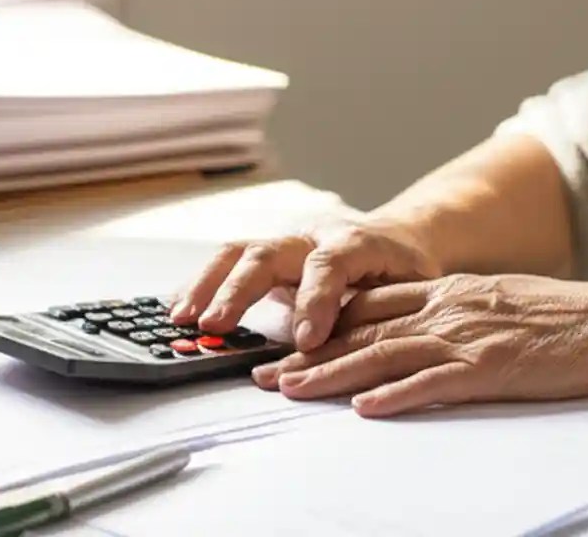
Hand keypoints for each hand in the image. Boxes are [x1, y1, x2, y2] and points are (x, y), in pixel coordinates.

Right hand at [171, 213, 442, 350]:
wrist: (396, 239)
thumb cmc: (403, 272)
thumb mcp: (409, 292)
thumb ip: (378, 315)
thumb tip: (347, 350)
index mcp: (352, 242)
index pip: (327, 266)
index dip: (315, 301)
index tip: (306, 341)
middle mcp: (309, 237)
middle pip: (265, 253)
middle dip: (237, 290)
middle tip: (214, 324)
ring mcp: (281, 243)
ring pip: (235, 254)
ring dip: (205, 285)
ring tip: (182, 317)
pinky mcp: (262, 258)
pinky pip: (225, 265)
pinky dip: (200, 286)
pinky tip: (178, 308)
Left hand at [251, 274, 587, 416]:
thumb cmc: (557, 315)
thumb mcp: (491, 299)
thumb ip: (448, 309)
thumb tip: (412, 328)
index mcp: (443, 291)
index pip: (366, 308)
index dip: (320, 326)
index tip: (284, 343)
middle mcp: (443, 309)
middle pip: (360, 333)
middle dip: (308, 354)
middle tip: (264, 374)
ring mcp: (463, 339)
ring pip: (381, 356)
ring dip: (330, 374)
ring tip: (291, 389)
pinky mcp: (487, 370)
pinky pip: (431, 385)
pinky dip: (395, 396)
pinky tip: (364, 408)